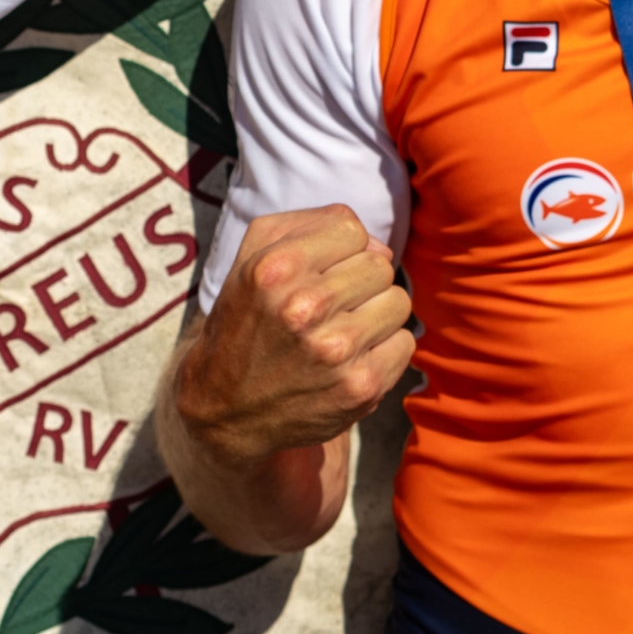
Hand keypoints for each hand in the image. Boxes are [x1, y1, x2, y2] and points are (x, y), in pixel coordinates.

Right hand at [171, 205, 413, 468]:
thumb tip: (380, 244)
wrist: (228, 409)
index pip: (351, 230)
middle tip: (330, 307)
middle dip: (359, 282)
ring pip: (398, 302)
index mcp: (276, 268)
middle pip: (380, 266)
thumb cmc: (244, 323)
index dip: (339, 250)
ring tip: (342, 331)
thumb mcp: (251, 258)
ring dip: (376, 314)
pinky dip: (383, 349)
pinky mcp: (362, 387)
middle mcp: (306, 307)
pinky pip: (405, 344)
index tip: (319, 274)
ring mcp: (337, 350)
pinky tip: (352, 359)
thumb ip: (309, 224)